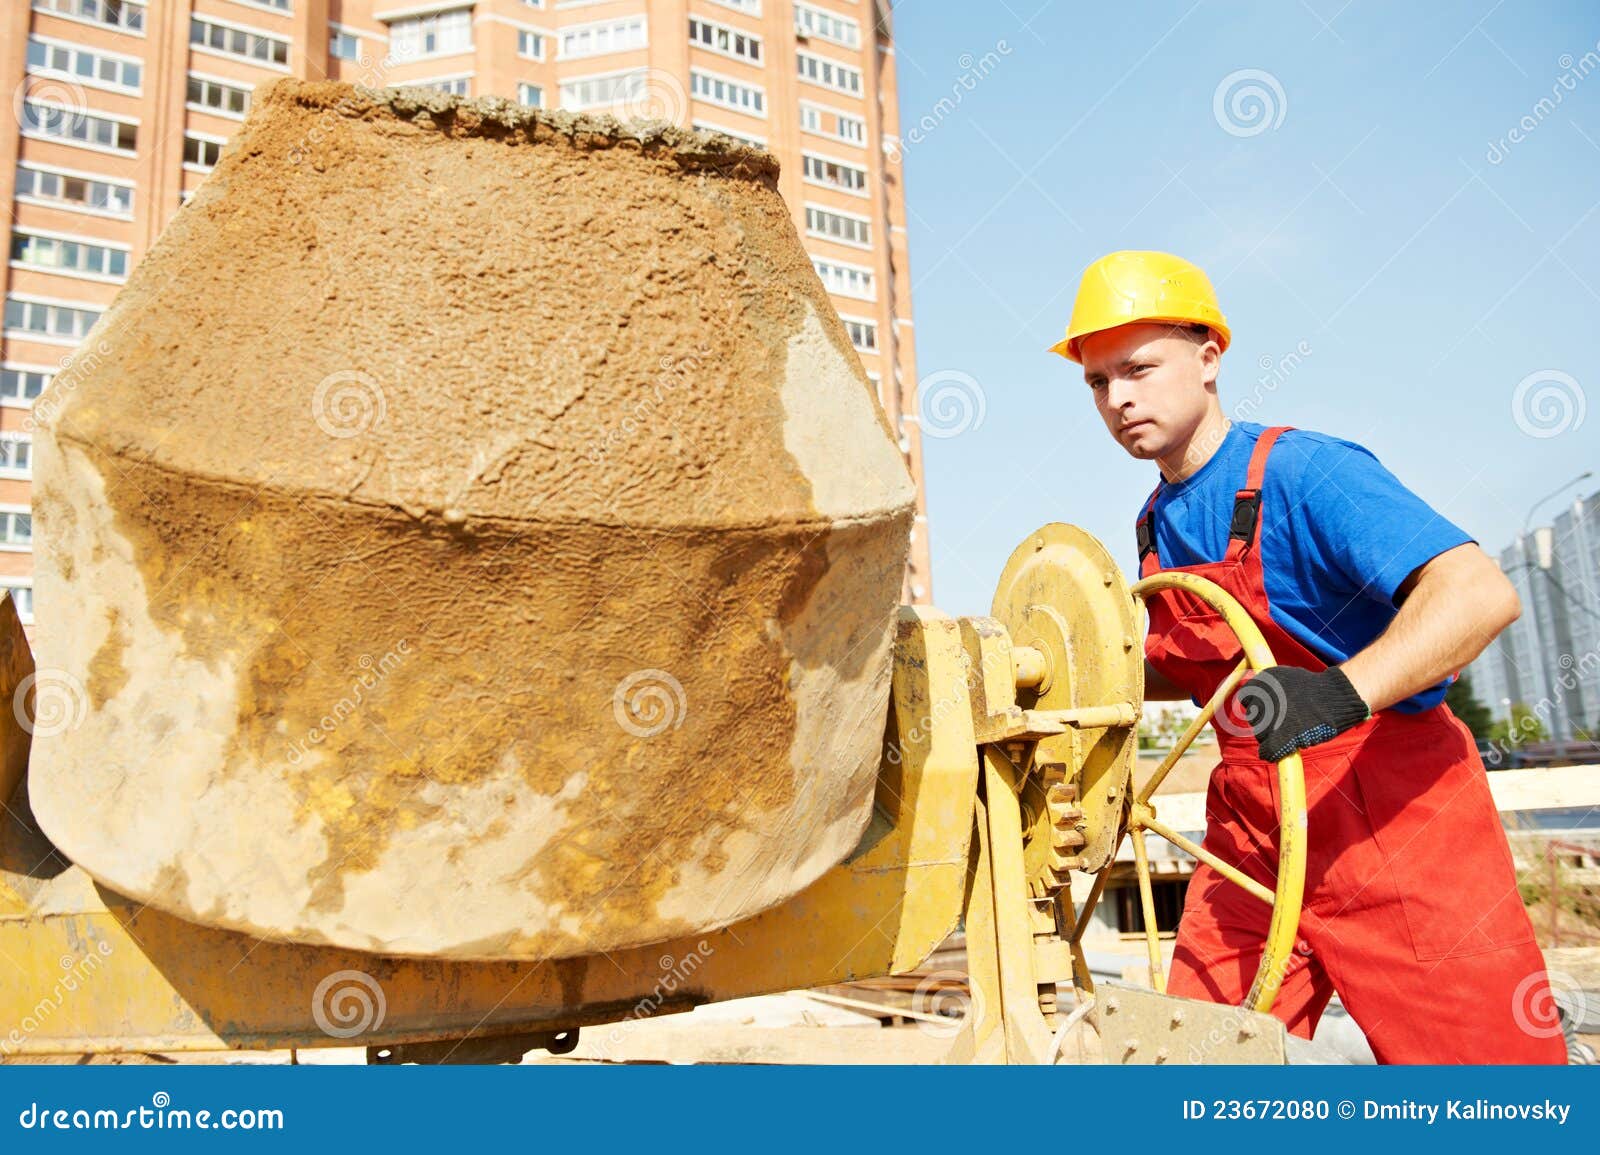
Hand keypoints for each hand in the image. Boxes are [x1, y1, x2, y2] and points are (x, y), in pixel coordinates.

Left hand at [1239, 665, 1370, 761]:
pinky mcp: (1281, 735)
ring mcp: (1270, 717)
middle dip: (1266, 723)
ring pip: (1261, 735)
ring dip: (1271, 737)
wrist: (1336, 696)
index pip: (1247, 698)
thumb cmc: (1314, 688)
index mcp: (1262, 681)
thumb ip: (1270, 688)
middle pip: (1255, 719)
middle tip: (1285, 724)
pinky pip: (1268, 750)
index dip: (1258, 706)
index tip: (1269, 710)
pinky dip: (1270, 753)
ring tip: (1292, 732)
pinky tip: (1275, 753)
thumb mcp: (1286, 677)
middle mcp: (1262, 698)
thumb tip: (1256, 698)